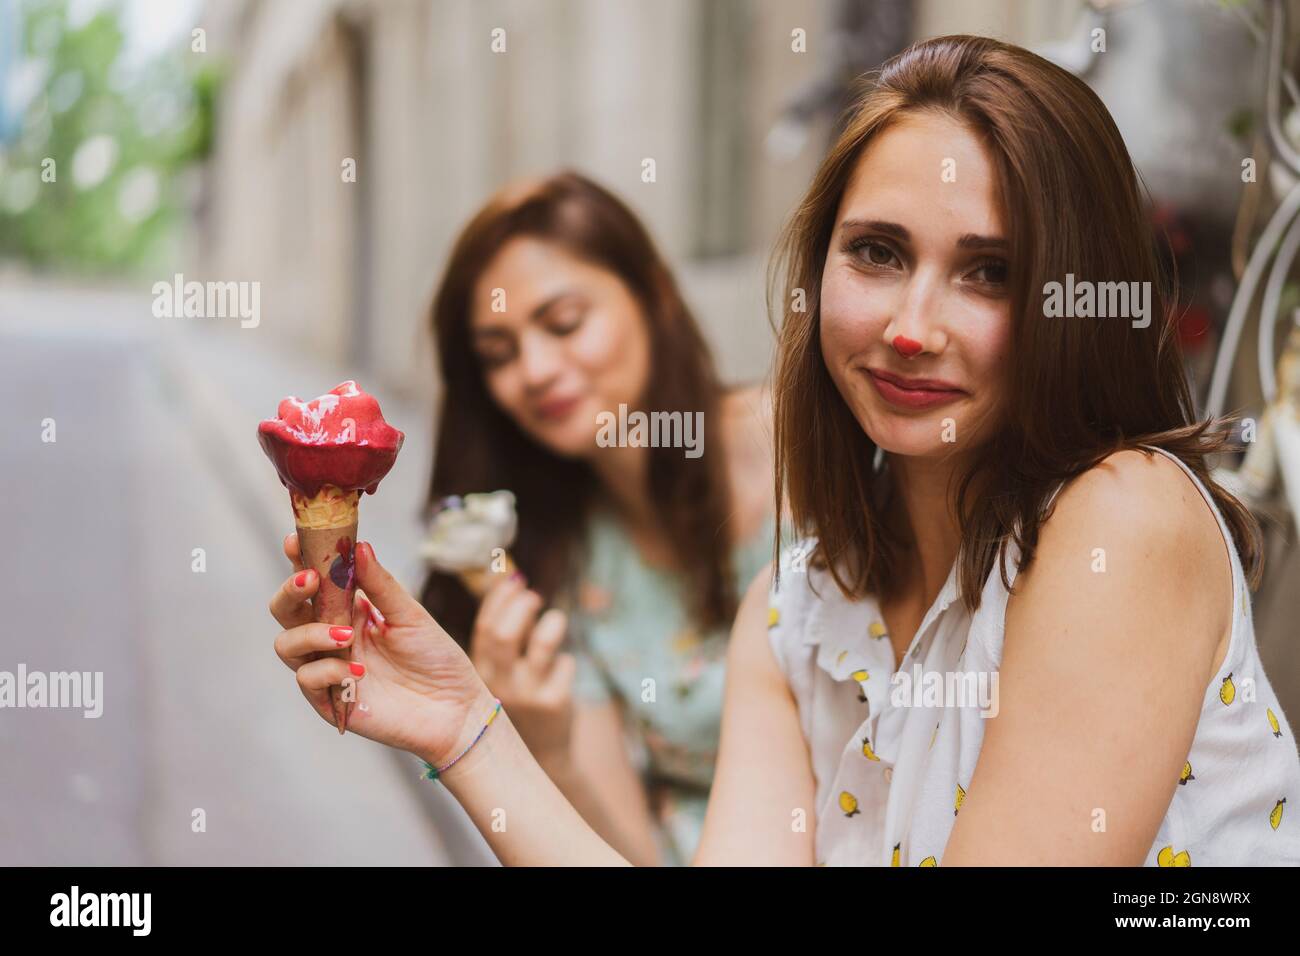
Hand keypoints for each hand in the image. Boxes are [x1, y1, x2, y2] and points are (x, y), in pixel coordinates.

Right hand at [269, 533, 494, 765]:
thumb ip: (380, 584)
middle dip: (290, 592)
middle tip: (310, 580)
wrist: (455, 709)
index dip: (299, 560)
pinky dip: (328, 669)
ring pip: (286, 644)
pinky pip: (306, 679)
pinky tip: (359, 671)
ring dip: (310, 633)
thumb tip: (359, 546)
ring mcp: (328, 669)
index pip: (314, 582)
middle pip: (286, 611)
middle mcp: (332, 637)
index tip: (295, 540)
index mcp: (350, 611)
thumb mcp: (410, 615)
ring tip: (347, 635)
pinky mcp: (330, 701)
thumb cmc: (436, 659)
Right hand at [469, 573, 575, 765]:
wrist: (542, 755)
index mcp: (480, 674)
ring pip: (542, 644)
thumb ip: (509, 633)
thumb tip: (515, 583)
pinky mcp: (553, 703)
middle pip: (504, 633)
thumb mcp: (505, 672)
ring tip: (555, 620)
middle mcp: (498, 685)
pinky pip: (564, 663)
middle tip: (533, 596)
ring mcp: (526, 695)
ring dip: (552, 623)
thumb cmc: (522, 702)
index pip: (484, 628)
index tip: (512, 579)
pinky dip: (565, 660)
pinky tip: (561, 668)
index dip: (499, 598)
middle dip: (521, 605)